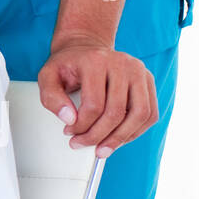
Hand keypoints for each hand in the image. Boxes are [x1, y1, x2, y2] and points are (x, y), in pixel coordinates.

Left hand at [38, 37, 158, 156]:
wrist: (85, 49)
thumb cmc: (68, 65)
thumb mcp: (48, 76)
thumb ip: (51, 97)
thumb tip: (69, 119)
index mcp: (96, 60)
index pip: (94, 104)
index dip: (81, 126)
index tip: (70, 132)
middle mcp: (121, 63)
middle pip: (116, 112)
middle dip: (98, 136)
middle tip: (83, 144)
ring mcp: (138, 71)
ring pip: (139, 115)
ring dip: (121, 138)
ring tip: (103, 149)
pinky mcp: (148, 81)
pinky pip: (150, 114)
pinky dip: (135, 131)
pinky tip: (118, 138)